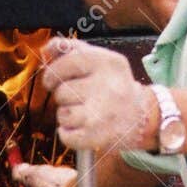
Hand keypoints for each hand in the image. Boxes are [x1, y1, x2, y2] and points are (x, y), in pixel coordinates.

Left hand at [41, 38, 157, 156]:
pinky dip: (69, 134)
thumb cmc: (113, 85)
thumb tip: (46, 50)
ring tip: (85, 113)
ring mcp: (101, 113)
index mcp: (106, 62)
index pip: (65, 63)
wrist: (141, 116)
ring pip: (62, 114)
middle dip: (63, 97)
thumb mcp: (99, 59)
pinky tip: (84, 128)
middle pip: (61, 92)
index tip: (52, 81)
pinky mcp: (97, 136)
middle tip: (80, 99)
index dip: (52, 73)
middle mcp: (106, 86)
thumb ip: (72, 50)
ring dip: (67, 116)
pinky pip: (64, 135)